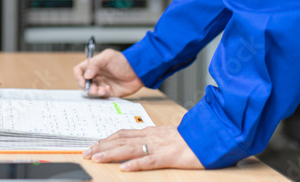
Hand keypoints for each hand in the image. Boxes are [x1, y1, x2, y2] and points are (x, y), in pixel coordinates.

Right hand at [72, 49, 142, 97]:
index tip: (83, 81)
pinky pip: (100, 96)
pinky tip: (108, 89)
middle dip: (87, 87)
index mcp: (93, 66)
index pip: (79, 71)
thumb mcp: (107, 57)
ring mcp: (101, 83)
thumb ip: (94, 64)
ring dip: (94, 92)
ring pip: (91, 91)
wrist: (138, 71)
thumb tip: (86, 75)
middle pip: (83, 83)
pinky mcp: (108, 92)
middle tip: (94, 88)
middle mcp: (96, 75)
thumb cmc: (123, 61)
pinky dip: (102, 94)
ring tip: (103, 89)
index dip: (78, 77)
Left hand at [83, 126, 203, 171]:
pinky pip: (151, 160)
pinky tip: (125, 168)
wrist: (212, 135)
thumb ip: (154, 137)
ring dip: (111, 153)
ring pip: (130, 148)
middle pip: (121, 140)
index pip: (123, 134)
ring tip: (97, 158)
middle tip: (87, 153)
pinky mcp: (170, 157)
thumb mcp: (169, 135)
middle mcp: (151, 137)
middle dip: (102, 146)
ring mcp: (160, 146)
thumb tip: (140, 141)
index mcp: (150, 132)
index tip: (93, 145)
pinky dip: (136, 164)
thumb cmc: (193, 137)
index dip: (106, 139)